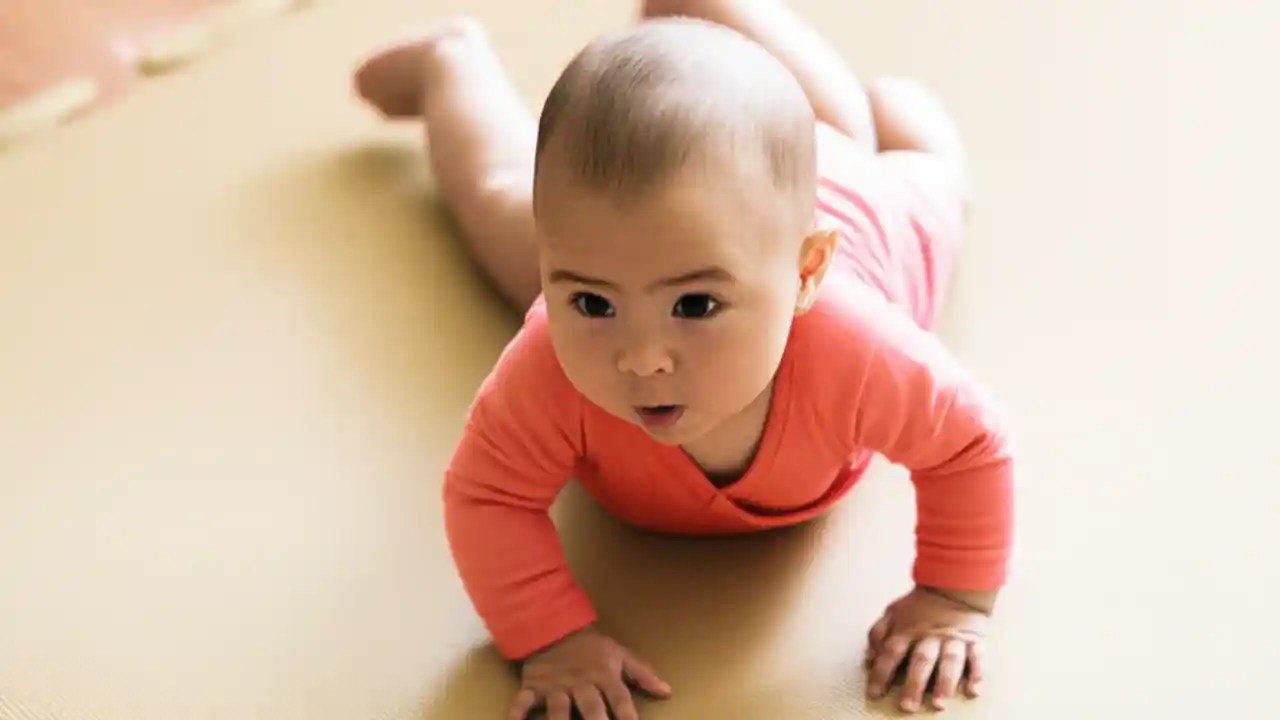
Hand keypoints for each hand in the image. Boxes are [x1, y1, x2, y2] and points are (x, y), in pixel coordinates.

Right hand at [509, 626, 671, 719]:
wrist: (554, 625)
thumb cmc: (592, 647)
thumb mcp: (620, 655)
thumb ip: (642, 674)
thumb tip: (666, 691)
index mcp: (603, 676)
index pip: (619, 697)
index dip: (627, 713)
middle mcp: (580, 683)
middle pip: (590, 707)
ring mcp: (555, 686)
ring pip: (557, 709)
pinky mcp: (533, 687)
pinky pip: (521, 702)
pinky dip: (515, 713)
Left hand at [864, 586, 989, 712]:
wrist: (953, 585)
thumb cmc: (919, 605)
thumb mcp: (892, 612)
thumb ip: (878, 633)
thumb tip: (869, 658)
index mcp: (907, 629)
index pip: (891, 652)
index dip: (881, 673)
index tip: (874, 694)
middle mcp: (930, 636)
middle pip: (921, 660)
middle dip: (914, 684)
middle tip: (907, 707)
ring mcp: (953, 638)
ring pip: (949, 660)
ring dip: (944, 682)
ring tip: (939, 703)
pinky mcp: (974, 640)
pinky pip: (977, 657)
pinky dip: (977, 674)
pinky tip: (974, 690)